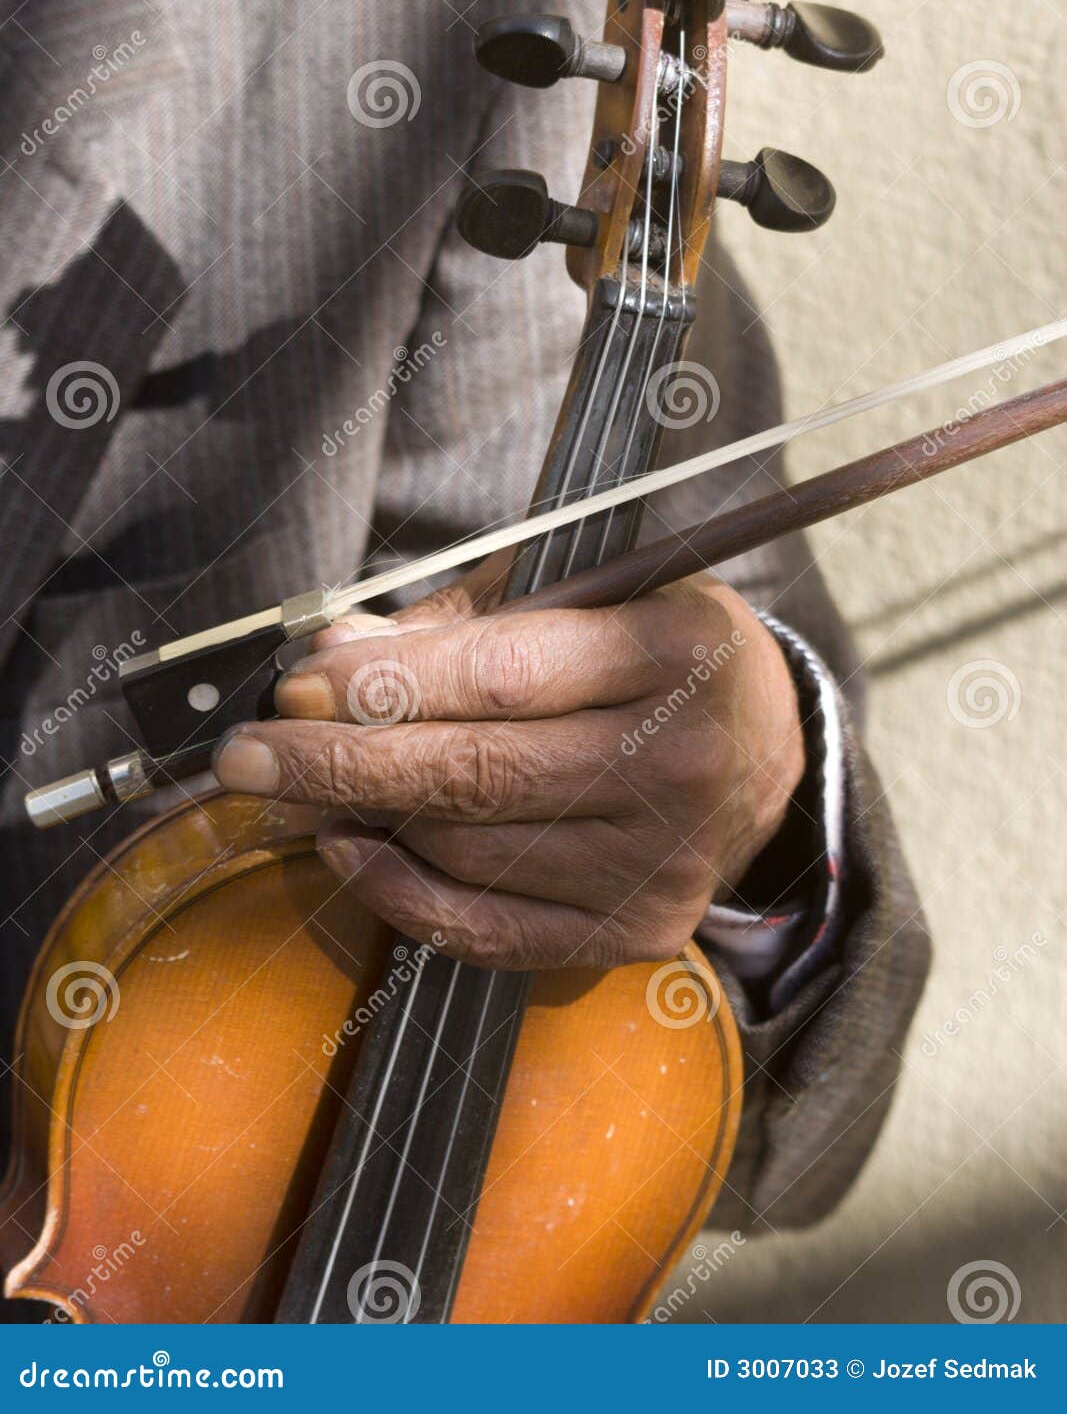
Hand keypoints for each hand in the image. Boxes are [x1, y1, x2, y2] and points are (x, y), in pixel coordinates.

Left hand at [212, 562, 804, 969]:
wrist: (764, 746)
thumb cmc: (655, 651)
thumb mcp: (587, 594)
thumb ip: (463, 621)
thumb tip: (334, 654)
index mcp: (682, 652)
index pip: (508, 674)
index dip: (388, 683)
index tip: (297, 683)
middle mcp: (685, 764)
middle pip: (478, 772)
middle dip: (339, 761)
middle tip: (246, 755)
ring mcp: (664, 860)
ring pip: (470, 850)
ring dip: (361, 817)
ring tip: (296, 784)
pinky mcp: (640, 930)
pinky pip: (490, 930)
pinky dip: (400, 892)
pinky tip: (347, 846)